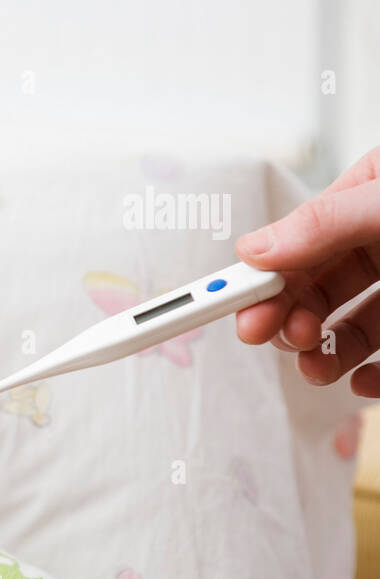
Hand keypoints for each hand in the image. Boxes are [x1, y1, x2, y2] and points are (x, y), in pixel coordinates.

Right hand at [234, 145, 379, 397]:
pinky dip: (371, 378)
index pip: (294, 242)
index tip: (215, 304)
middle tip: (270, 334)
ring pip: (349, 328)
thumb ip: (326, 222)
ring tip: (315, 365)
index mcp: (366, 198)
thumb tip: (253, 250)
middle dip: (286, 318)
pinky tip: (363, 381)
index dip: (252, 275)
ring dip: (321, 353)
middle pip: (314, 289)